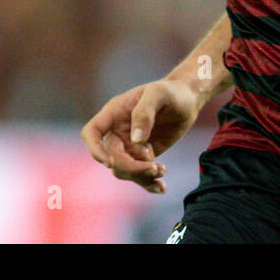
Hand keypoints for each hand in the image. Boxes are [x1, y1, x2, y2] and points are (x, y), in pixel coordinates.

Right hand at [80, 78, 202, 193]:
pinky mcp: (143, 156)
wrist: (188, 100)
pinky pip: (139, 175)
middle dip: (131, 167)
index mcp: (114, 113)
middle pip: (112, 157)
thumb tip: (136, 139)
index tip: (110, 162)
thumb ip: (144, 113)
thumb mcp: (159, 94)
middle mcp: (118, 131)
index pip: (92, 132)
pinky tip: (161, 186)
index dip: (95, 149)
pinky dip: (148, 183)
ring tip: (162, 170)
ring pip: (124, 170)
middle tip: (154, 168)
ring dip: (141, 176)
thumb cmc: (171, 92)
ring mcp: (130, 145)